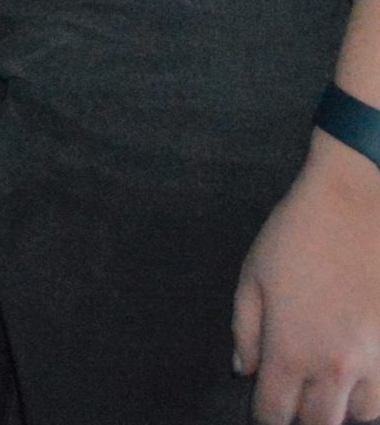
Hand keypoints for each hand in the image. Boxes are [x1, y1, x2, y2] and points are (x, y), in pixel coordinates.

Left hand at [235, 135, 379, 422]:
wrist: (358, 207)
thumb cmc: (299, 235)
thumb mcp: (253, 275)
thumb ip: (244, 330)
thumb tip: (244, 369)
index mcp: (291, 349)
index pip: (274, 412)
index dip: (263, 416)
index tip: (260, 409)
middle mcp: (335, 367)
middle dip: (299, 418)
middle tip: (289, 397)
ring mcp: (374, 364)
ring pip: (356, 417)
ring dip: (336, 410)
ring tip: (321, 386)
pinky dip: (367, 398)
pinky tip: (352, 378)